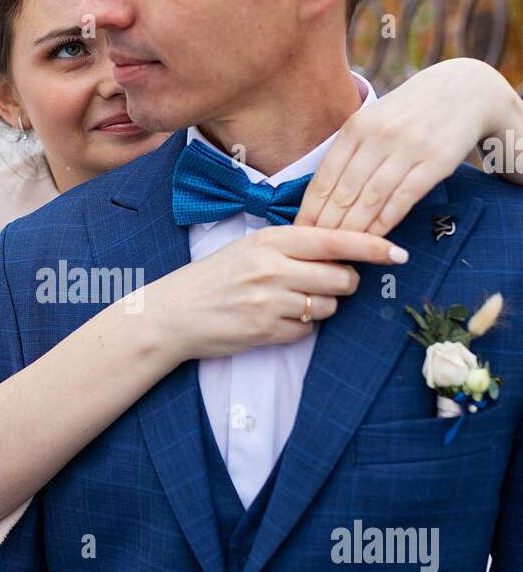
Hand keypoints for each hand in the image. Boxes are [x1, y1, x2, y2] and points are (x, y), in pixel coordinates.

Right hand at [154, 225, 407, 360]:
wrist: (174, 313)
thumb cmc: (215, 278)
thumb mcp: (251, 248)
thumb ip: (293, 246)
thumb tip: (343, 251)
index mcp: (272, 240)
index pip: (335, 239)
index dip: (372, 246)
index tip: (398, 253)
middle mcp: (273, 268)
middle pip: (341, 278)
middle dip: (344, 283)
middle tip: (324, 283)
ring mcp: (269, 301)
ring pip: (328, 307)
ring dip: (322, 307)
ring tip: (294, 302)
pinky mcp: (265, 331)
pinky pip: (307, 332)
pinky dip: (300, 328)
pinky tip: (276, 320)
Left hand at [296, 59, 522, 236]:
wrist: (465, 90)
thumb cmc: (410, 112)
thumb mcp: (374, 120)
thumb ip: (350, 151)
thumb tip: (321, 195)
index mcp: (357, 126)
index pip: (325, 176)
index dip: (311, 209)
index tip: (300, 232)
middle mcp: (380, 136)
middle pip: (345, 191)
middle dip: (327, 225)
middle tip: (317, 251)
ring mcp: (408, 148)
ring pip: (371, 198)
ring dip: (354, 229)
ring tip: (343, 251)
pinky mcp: (435, 161)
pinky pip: (403, 198)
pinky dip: (386, 222)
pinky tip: (375, 239)